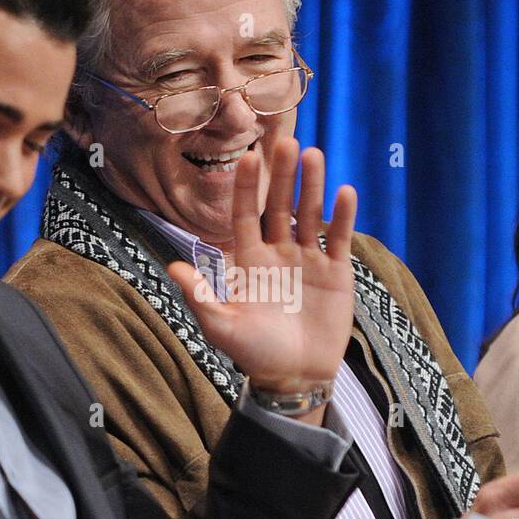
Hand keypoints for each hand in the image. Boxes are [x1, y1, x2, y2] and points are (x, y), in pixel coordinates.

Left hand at [168, 138, 357, 417]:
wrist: (294, 377)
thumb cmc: (254, 353)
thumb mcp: (222, 326)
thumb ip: (201, 295)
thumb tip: (172, 265)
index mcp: (250, 261)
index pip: (246, 215)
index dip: (247, 188)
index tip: (247, 157)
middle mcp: (278, 253)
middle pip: (280, 206)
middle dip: (282, 176)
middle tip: (286, 141)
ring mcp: (307, 261)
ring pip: (310, 215)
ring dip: (312, 186)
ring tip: (314, 155)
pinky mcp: (335, 273)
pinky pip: (338, 239)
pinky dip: (343, 217)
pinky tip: (346, 192)